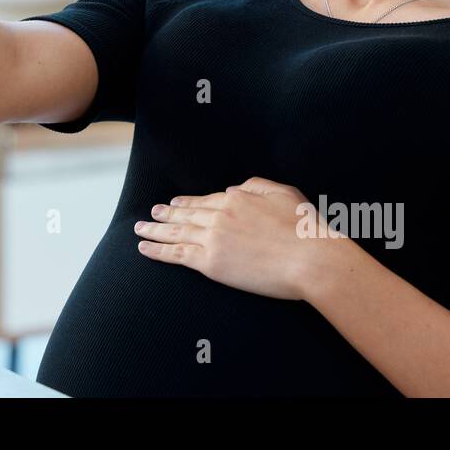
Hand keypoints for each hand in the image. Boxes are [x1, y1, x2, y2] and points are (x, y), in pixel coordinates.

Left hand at [133, 176, 349, 299]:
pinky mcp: (211, 263)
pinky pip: (177, 254)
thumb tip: (235, 189)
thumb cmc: (304, 228)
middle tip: (152, 212)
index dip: (188, 203)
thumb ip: (257, 186)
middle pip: (187, 213)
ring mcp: (213, 238)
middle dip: (166, 213)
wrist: (310, 258)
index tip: (176, 203)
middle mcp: (220, 215)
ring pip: (176, 232)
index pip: (206, 201)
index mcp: (237, 198)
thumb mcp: (284, 193)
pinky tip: (144, 248)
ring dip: (155, 229)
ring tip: (140, 228)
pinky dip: (158, 250)